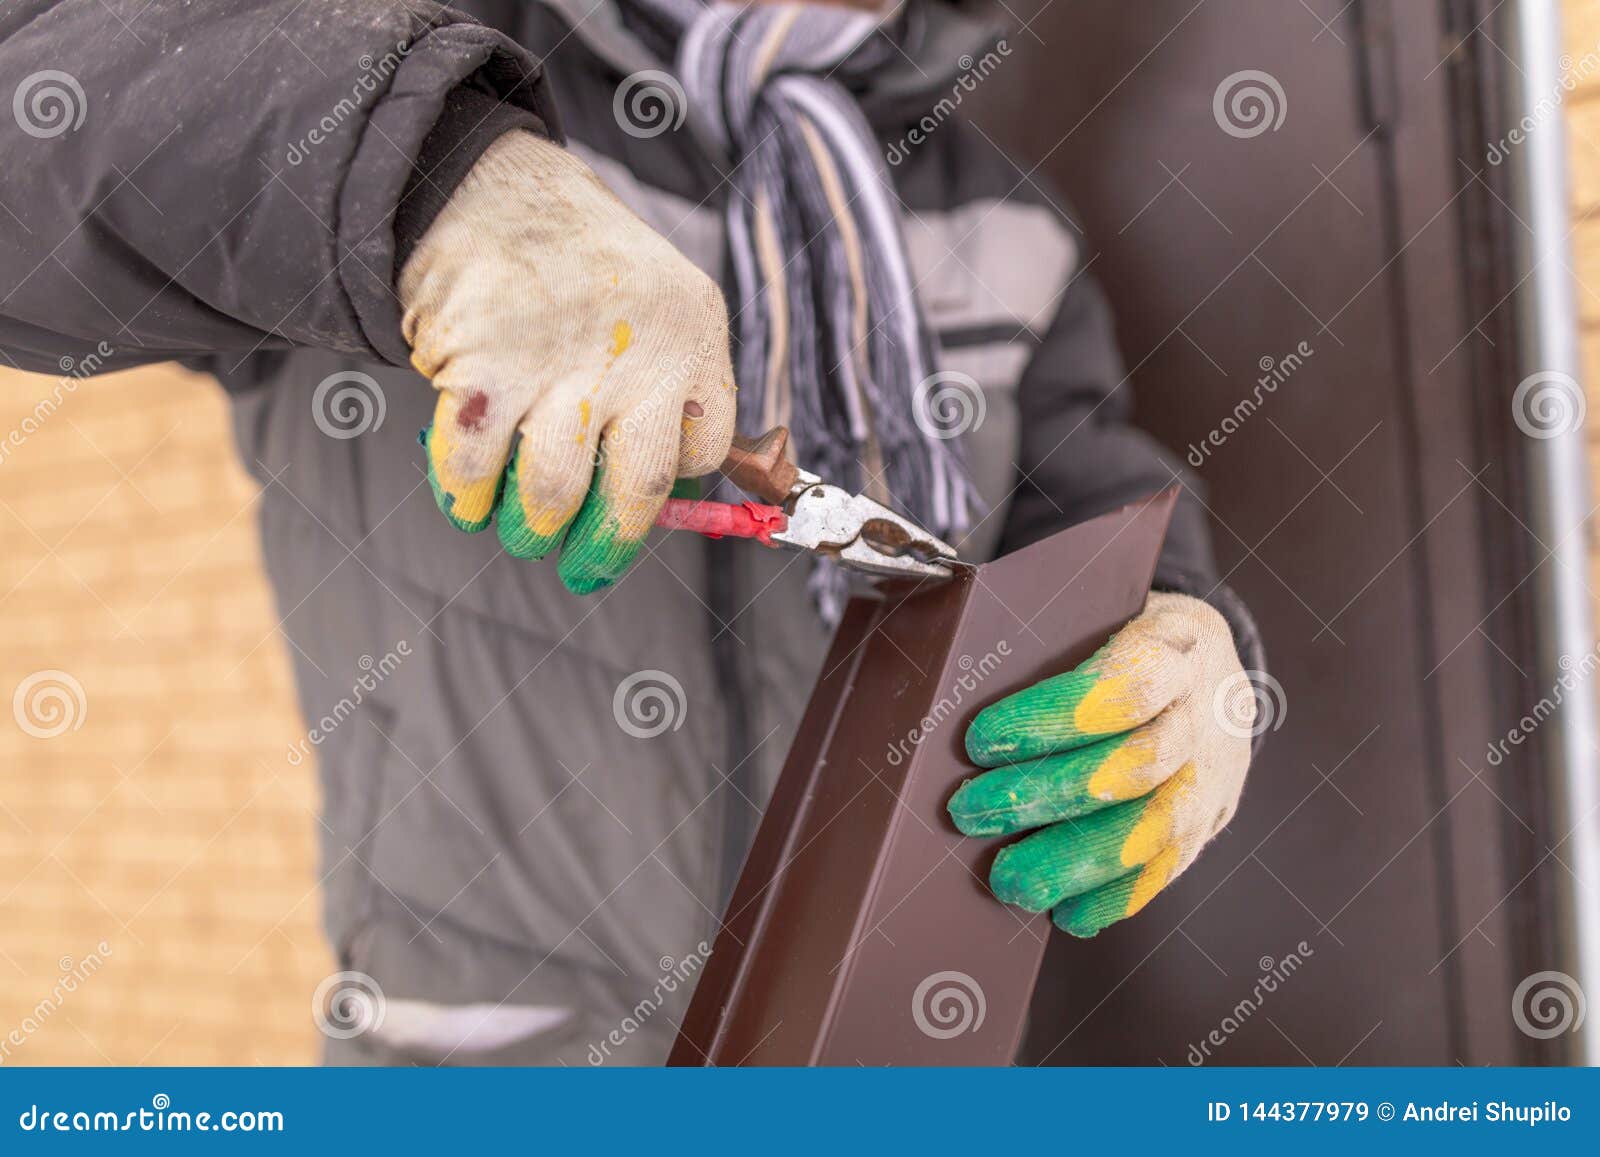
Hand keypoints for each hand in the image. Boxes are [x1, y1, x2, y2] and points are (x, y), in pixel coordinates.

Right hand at [398, 131, 736, 593]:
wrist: (486, 185)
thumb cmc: (580, 270)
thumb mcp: (658, 305)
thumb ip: (668, 394)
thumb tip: (662, 511)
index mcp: (694, 333)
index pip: (703, 450)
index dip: (671, 492)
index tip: (639, 506)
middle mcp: (639, 346)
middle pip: (639, 490)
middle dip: (605, 549)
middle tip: (583, 569)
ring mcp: (559, 356)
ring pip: (554, 492)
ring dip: (532, 528)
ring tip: (521, 530)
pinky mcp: (482, 362)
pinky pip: (474, 467)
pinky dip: (465, 500)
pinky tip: (468, 502)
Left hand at [947, 592, 1253, 936]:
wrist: (1215, 670)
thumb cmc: (1127, 643)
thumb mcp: (1103, 613)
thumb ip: (1047, 641)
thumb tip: (949, 664)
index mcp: (1174, 648)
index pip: (1122, 686)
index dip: (1052, 716)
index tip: (981, 740)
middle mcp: (1202, 715)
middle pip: (1133, 765)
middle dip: (1045, 795)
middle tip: (969, 811)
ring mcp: (1213, 774)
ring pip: (1154, 827)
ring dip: (1074, 860)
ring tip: (1009, 880)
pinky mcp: (1209, 822)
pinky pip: (1169, 868)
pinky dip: (1116, 897)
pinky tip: (1068, 913)